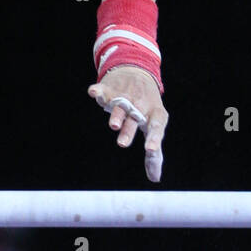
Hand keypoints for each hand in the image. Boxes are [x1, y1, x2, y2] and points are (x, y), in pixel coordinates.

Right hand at [87, 66, 168, 182]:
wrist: (139, 72)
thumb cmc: (147, 107)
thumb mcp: (155, 126)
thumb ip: (155, 153)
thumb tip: (155, 179)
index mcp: (155, 114)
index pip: (157, 127)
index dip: (154, 139)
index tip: (150, 150)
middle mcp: (141, 105)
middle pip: (135, 120)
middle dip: (129, 131)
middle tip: (122, 144)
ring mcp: (126, 96)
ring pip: (120, 107)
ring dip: (117, 115)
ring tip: (114, 125)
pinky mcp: (111, 89)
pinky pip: (104, 90)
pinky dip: (99, 92)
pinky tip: (93, 93)